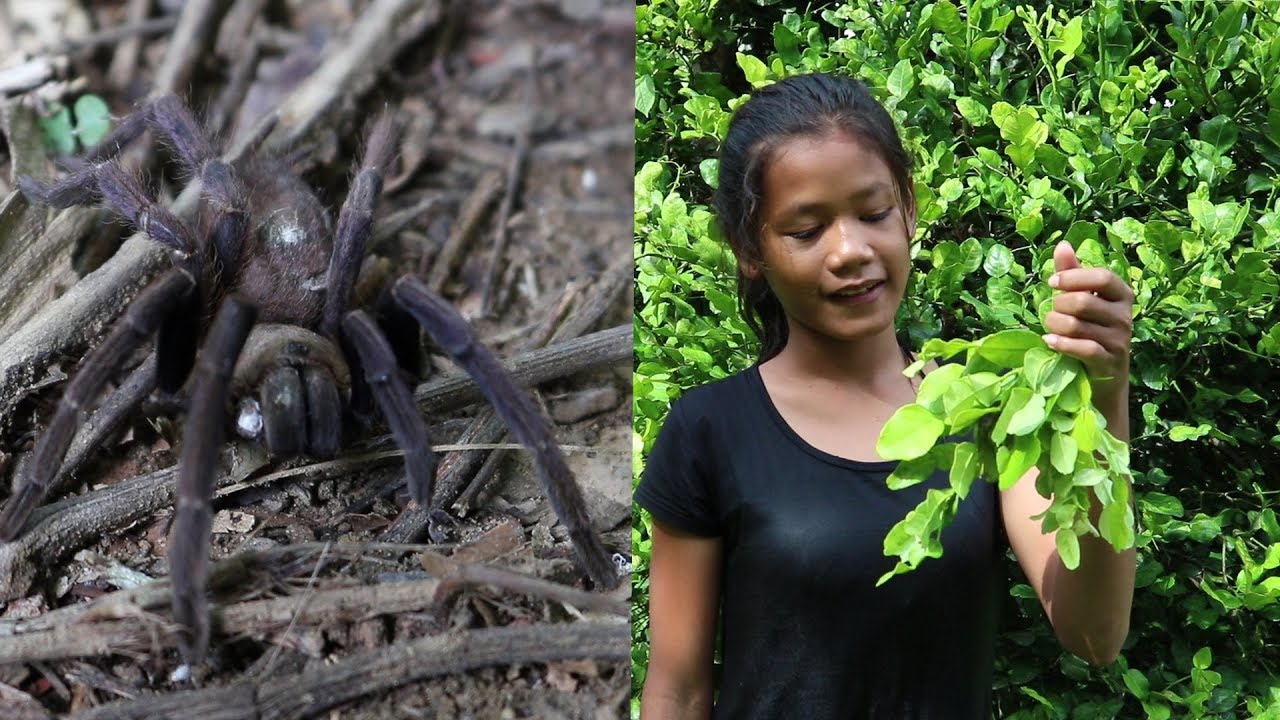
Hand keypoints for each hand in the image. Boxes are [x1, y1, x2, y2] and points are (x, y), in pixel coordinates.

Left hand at [1042, 240, 1133, 409]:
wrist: (1104, 375)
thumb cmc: (1091, 330)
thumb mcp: (1083, 299)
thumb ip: (1072, 274)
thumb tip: (1063, 245)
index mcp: (1122, 295)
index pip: (1103, 277)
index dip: (1074, 277)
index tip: (1052, 282)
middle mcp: (1125, 316)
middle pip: (1083, 302)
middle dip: (1058, 306)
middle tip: (1052, 312)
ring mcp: (1120, 340)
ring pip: (1077, 326)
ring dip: (1054, 326)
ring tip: (1050, 328)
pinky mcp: (1110, 363)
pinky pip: (1083, 349)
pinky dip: (1061, 344)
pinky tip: (1049, 342)